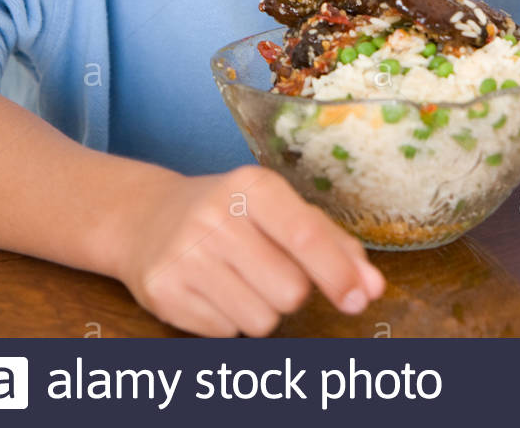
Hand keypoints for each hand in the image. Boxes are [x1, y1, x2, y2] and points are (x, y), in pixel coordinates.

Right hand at [111, 165, 385, 336]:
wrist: (147, 218)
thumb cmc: (233, 215)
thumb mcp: (280, 211)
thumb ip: (332, 246)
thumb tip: (372, 287)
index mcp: (252, 186)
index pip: (304, 236)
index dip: (337, 273)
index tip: (359, 299)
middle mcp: (216, 214)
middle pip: (289, 290)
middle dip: (291, 291)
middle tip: (268, 269)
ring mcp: (185, 253)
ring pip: (260, 320)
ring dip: (261, 310)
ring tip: (238, 278)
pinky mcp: (163, 290)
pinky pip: (225, 333)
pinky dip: (228, 319)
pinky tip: (211, 289)